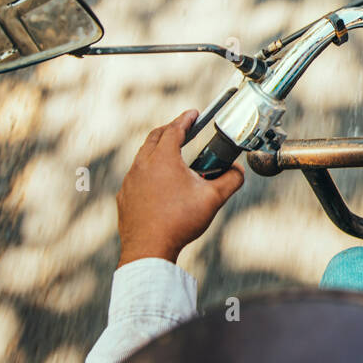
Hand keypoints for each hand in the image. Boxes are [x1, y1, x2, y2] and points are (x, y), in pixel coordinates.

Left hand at [116, 110, 244, 265]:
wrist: (149, 248)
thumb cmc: (179, 221)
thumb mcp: (213, 198)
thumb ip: (231, 180)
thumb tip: (238, 171)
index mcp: (163, 158)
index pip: (175, 129)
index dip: (186, 119)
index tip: (193, 114)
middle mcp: (142, 164)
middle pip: (155, 137)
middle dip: (169, 130)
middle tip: (183, 129)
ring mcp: (130, 180)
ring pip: (143, 156)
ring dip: (157, 150)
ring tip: (172, 156)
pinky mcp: (124, 195)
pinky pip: (136, 175)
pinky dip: (148, 170)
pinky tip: (159, 183)